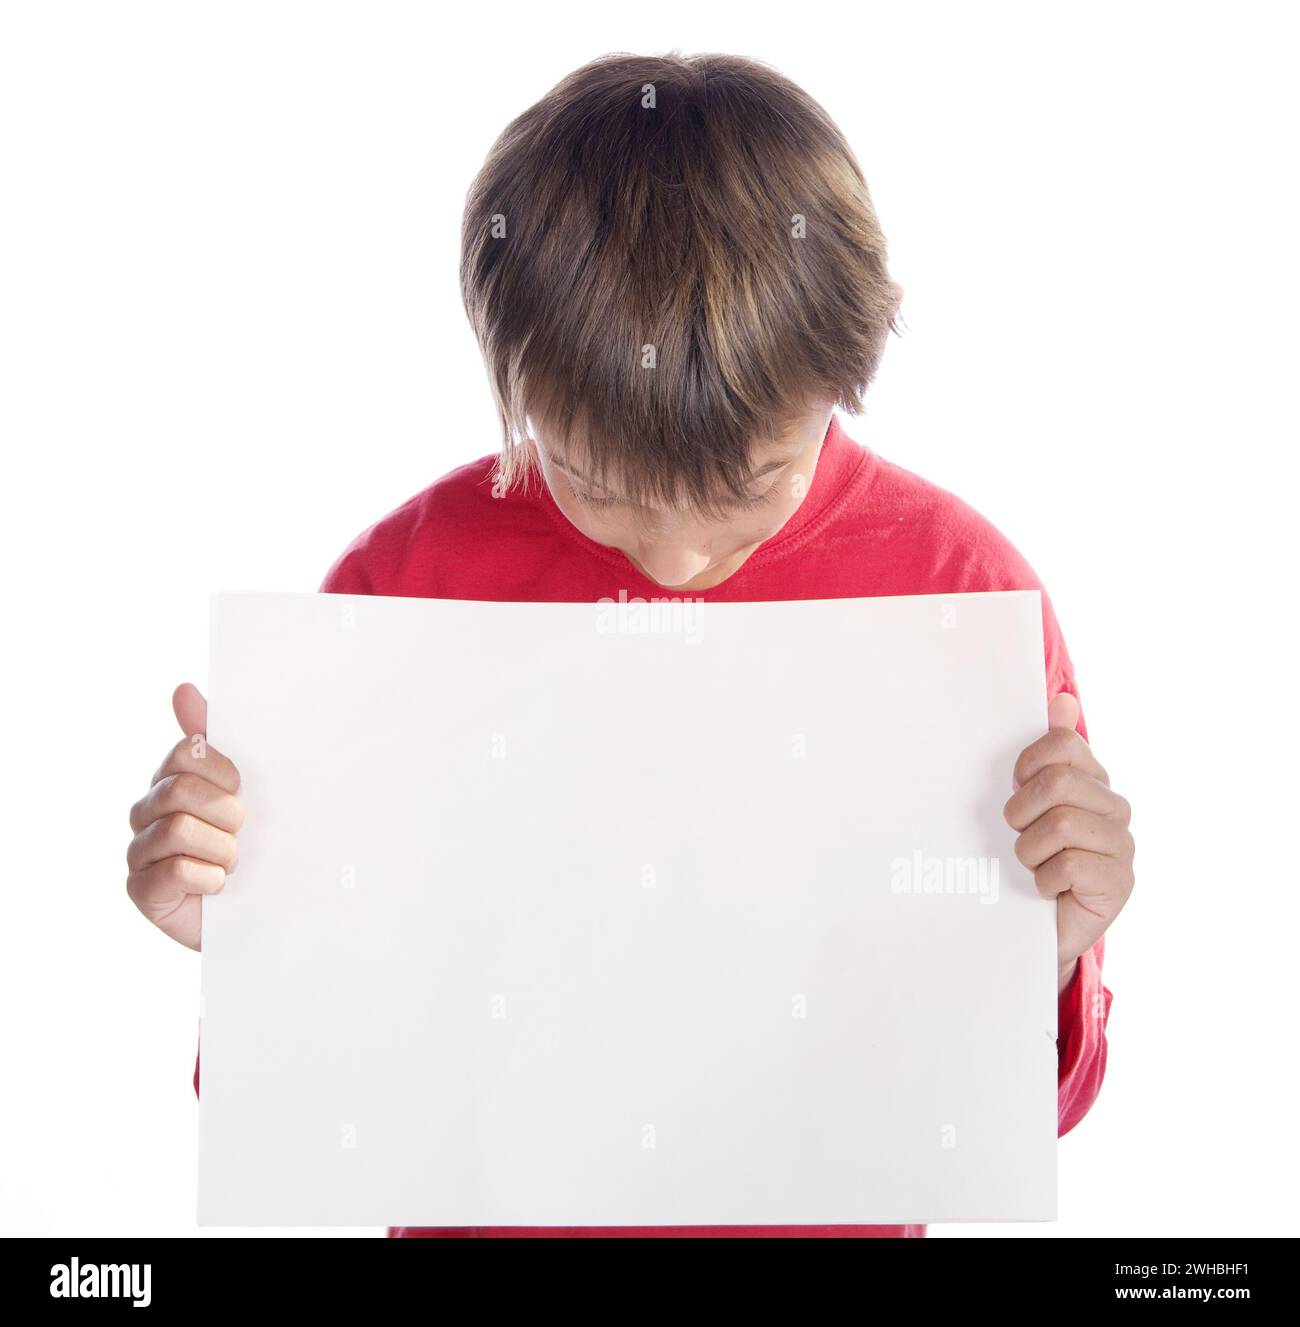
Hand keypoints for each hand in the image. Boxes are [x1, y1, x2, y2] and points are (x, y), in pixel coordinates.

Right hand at [126, 683, 242, 950]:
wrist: (263, 908)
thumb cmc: (254, 844)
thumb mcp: (246, 788)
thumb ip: (215, 738)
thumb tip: (183, 688)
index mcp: (171, 779)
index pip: (183, 752)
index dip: (221, 770)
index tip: (242, 788)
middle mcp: (147, 812)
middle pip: (179, 789)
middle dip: (225, 812)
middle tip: (242, 831)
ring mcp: (139, 852)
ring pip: (177, 830)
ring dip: (221, 849)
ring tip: (233, 863)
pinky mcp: (142, 890)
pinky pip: (172, 872)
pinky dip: (207, 879)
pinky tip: (218, 886)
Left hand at [1004, 692, 1134, 993]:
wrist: (1038, 926)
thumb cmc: (1030, 857)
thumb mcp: (1026, 803)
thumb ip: (1044, 753)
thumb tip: (1062, 700)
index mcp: (1092, 780)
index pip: (1062, 744)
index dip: (1027, 765)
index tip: (1016, 786)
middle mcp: (1115, 807)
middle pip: (1057, 783)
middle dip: (1022, 812)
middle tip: (1021, 834)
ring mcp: (1122, 846)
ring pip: (1061, 825)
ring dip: (1030, 851)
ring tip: (1035, 864)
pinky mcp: (1120, 883)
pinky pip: (1071, 866)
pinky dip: (1046, 880)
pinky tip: (1049, 888)